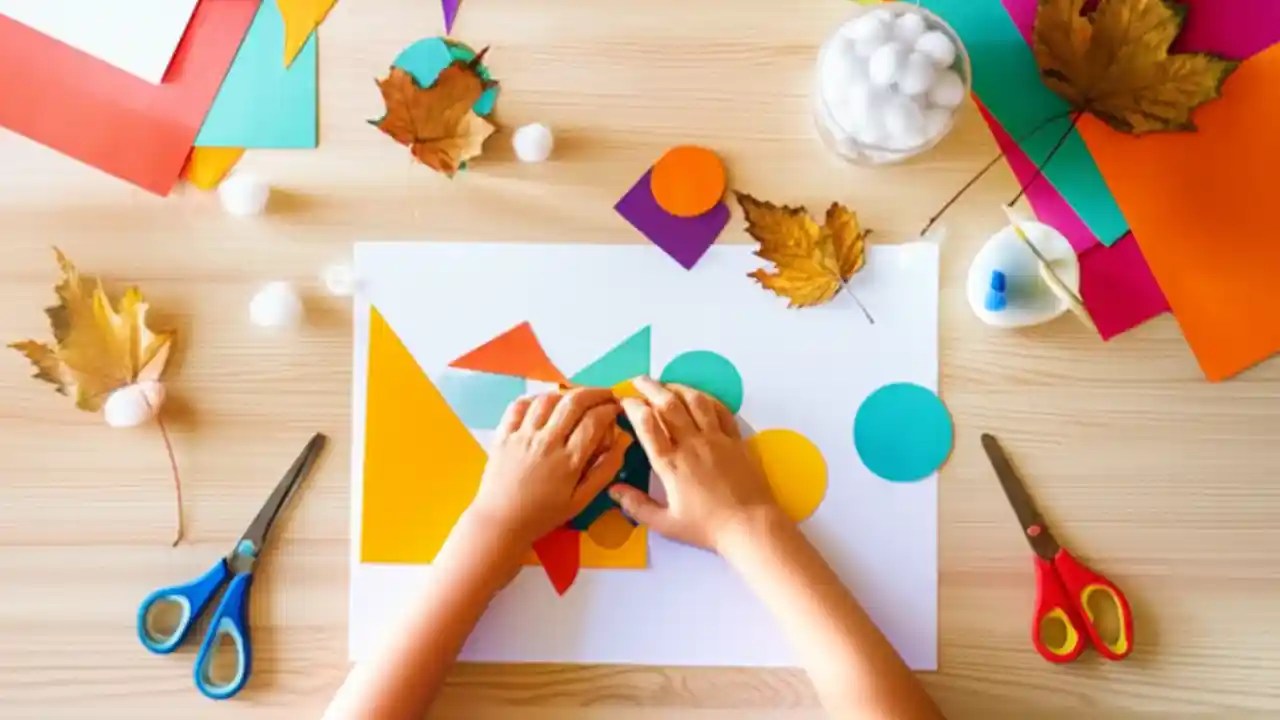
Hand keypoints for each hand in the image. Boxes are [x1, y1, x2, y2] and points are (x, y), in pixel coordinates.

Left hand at [465, 387, 621, 547]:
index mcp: (568, 460)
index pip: (594, 421)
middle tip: (605, 395)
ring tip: (577, 398)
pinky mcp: (503, 435)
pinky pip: (519, 406)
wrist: (500, 522)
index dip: (610, 409)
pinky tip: (544, 403)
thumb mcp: (581, 500)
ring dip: (566, 393)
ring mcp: (522, 436)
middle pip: (574, 402)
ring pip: (547, 399)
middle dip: (595, 393)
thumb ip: (604, 471)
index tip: (617, 408)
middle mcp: (546, 442)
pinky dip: (534, 398)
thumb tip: (623, 441)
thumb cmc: (544, 514)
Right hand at [610, 377, 780, 551]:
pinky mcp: (735, 439)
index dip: (632, 407)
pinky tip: (698, 396)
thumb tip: (613, 490)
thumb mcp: (666, 524)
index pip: (647, 424)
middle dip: (650, 387)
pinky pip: (720, 410)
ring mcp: (716, 438)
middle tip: (638, 381)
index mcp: (670, 464)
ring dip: (678, 387)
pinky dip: (706, 398)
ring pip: (695, 400)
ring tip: (666, 384)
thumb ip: (637, 506)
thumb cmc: (706, 527)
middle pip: (668, 404)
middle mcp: (691, 444)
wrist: (750, 525)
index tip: (624, 401)